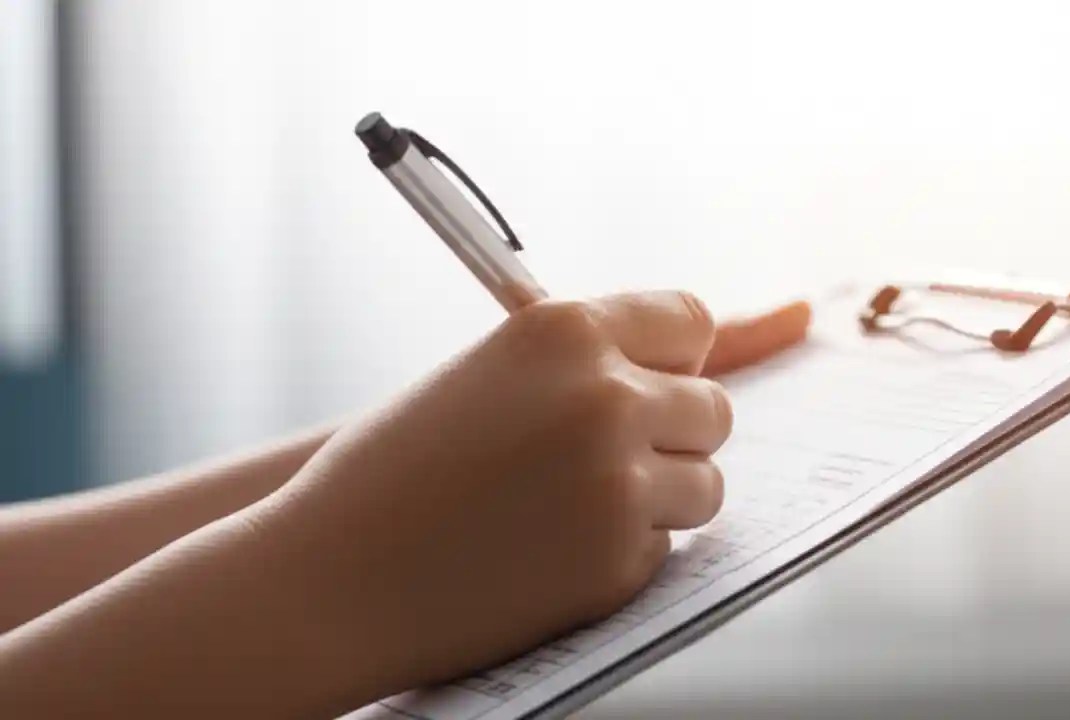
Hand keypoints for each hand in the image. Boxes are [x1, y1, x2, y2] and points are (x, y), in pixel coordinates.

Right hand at [256, 292, 810, 705]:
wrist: (327, 574)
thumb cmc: (395, 469)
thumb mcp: (488, 377)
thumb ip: (583, 365)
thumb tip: (694, 363)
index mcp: (565, 330)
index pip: (689, 320)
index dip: (674, 358)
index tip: (659, 381)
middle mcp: (604, 396)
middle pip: (711, 407)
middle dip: (675, 434)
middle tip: (617, 458)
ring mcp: (618, 482)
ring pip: (704, 482)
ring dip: (661, 498)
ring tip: (576, 508)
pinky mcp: (618, 561)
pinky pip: (665, 547)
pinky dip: (622, 554)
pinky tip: (549, 555)